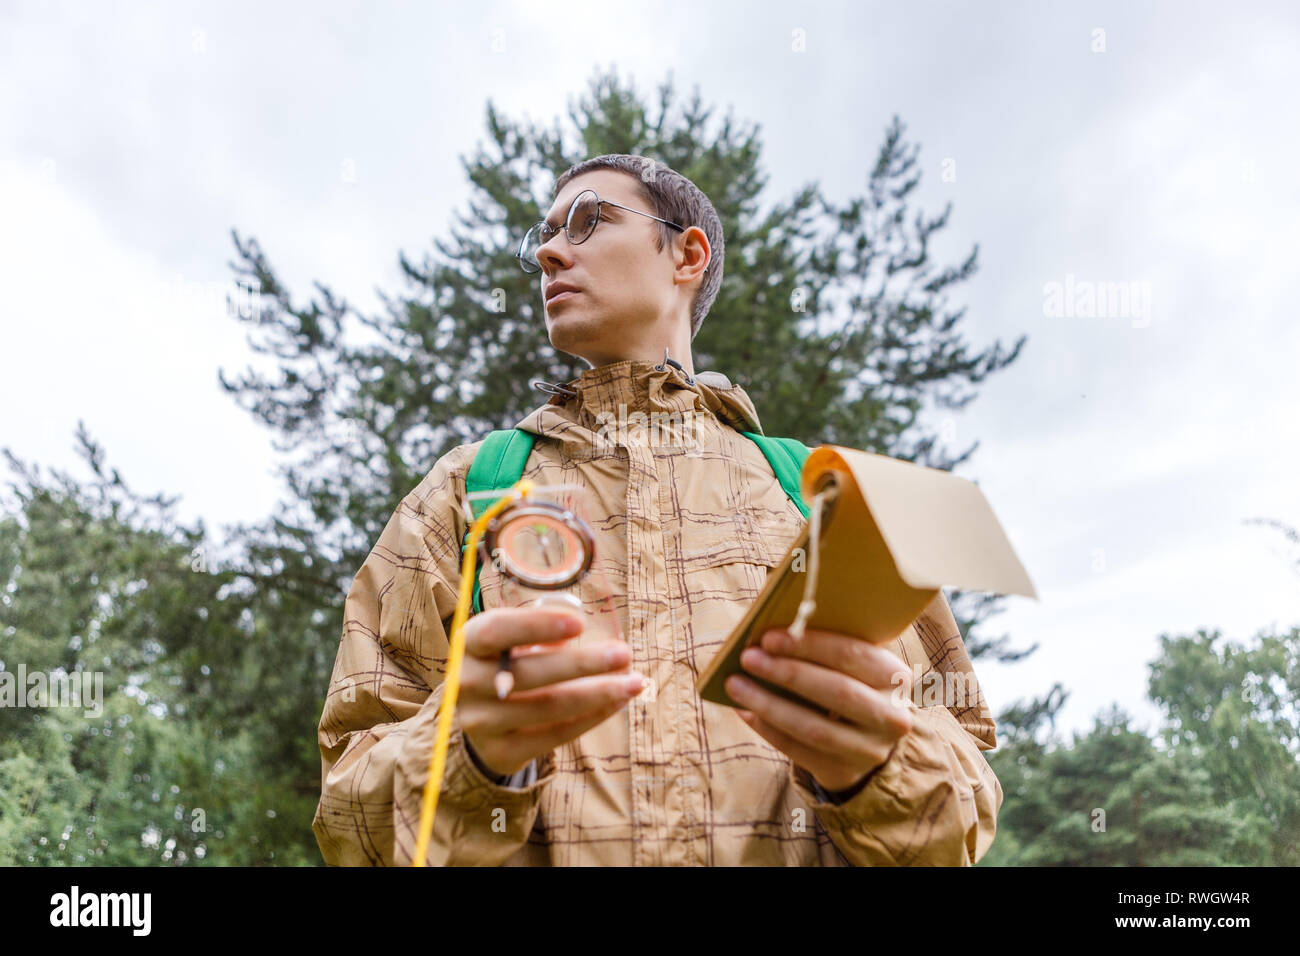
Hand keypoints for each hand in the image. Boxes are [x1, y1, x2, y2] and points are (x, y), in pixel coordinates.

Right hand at [458, 606, 645, 777]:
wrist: (479, 716)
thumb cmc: (508, 662)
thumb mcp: (512, 640)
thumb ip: (543, 633)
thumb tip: (594, 640)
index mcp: (468, 644)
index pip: (497, 631)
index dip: (537, 626)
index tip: (580, 623)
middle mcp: (466, 683)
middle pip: (529, 673)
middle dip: (583, 663)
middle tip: (624, 654)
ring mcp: (480, 722)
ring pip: (549, 706)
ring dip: (599, 693)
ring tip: (635, 681)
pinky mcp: (501, 752)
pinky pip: (556, 734)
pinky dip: (593, 717)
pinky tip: (618, 702)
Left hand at [726, 627, 914, 794]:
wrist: (871, 741)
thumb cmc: (853, 686)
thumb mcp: (855, 667)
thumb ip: (825, 650)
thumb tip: (768, 637)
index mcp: (896, 677)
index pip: (853, 655)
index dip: (810, 644)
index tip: (769, 637)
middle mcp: (892, 715)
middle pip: (836, 692)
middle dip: (787, 673)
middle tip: (748, 658)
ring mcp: (870, 750)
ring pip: (813, 727)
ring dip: (768, 704)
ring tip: (736, 685)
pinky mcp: (845, 772)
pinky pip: (799, 751)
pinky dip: (767, 729)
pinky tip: (745, 711)